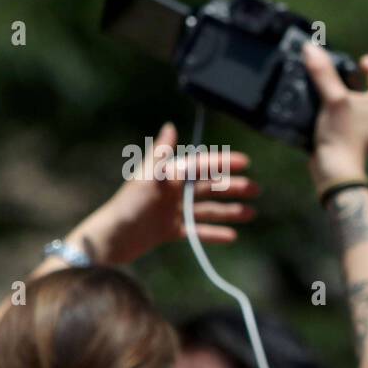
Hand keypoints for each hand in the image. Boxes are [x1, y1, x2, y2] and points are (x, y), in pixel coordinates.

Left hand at [75, 122, 257, 264]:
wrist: (111, 240)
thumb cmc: (127, 207)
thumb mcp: (146, 178)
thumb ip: (161, 154)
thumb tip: (171, 128)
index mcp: (167, 175)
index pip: (201, 165)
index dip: (223, 162)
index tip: (246, 162)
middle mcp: (172, 191)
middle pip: (208, 187)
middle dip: (232, 188)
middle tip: (256, 190)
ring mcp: (173, 212)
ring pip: (207, 210)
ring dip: (229, 211)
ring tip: (251, 214)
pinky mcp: (170, 231)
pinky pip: (197, 231)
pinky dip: (214, 233)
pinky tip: (232, 236)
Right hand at [304, 43, 367, 194]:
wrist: (337, 171)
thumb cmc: (342, 134)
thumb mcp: (333, 99)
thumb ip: (323, 72)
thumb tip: (310, 48)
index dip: (365, 61)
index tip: (349, 64)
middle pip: (365, 83)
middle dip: (347, 76)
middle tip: (329, 75)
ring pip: (354, 98)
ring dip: (338, 91)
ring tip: (321, 89)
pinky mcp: (355, 134)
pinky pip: (347, 112)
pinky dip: (335, 106)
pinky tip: (320, 106)